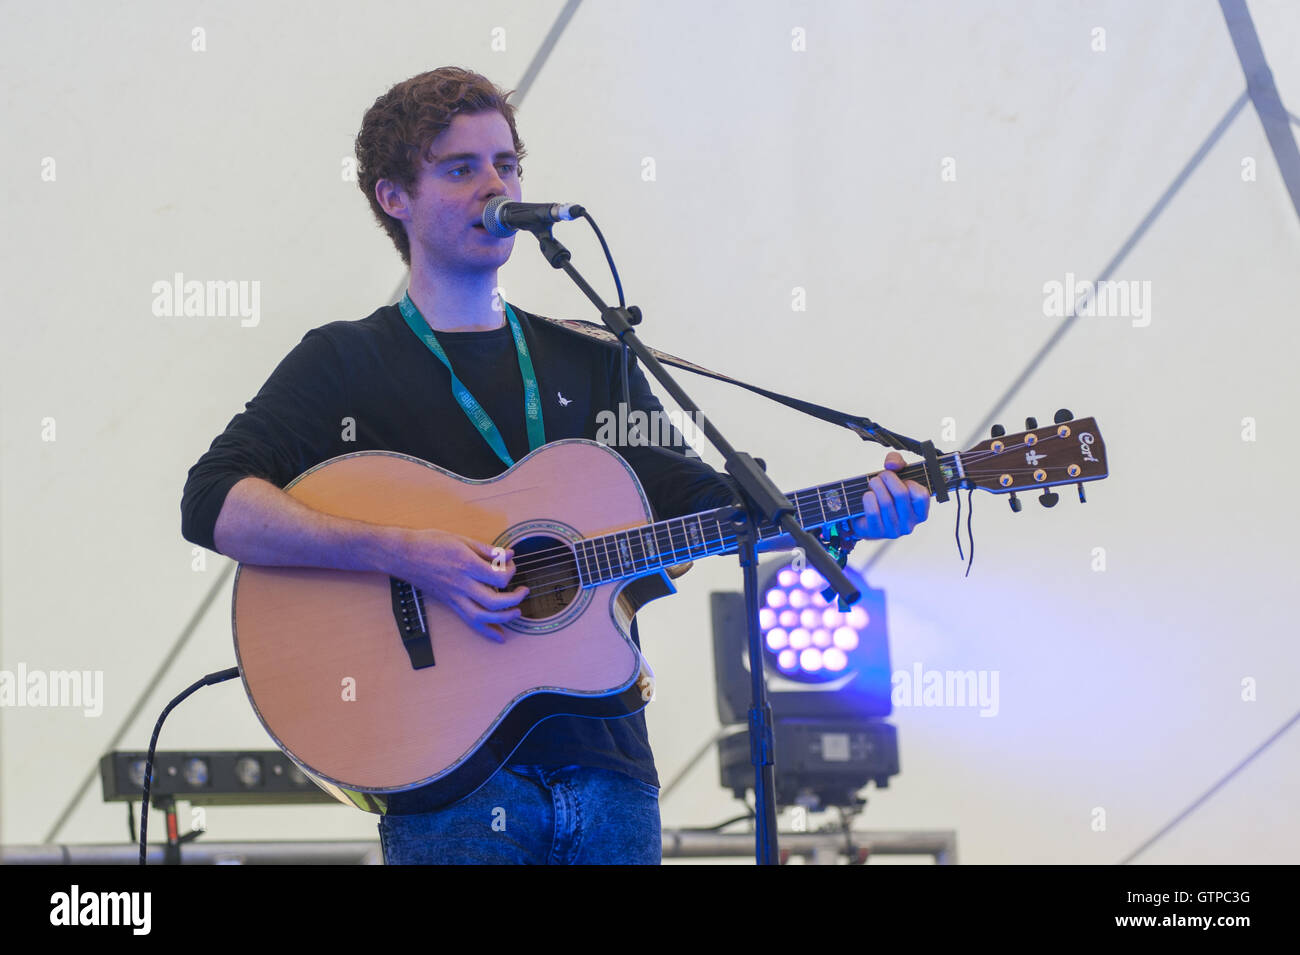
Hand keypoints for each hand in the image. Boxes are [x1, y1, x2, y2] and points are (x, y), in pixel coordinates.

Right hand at [393, 529, 527, 642]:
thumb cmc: (431, 542)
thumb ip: (487, 549)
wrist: (404, 555)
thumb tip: (509, 553)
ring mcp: (454, 596)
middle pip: (494, 602)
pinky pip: (469, 621)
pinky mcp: (450, 603)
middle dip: (514, 599)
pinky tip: (499, 636)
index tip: (511, 564)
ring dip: (504, 618)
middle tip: (523, 591)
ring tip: (516, 612)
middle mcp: (461, 584)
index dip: (511, 572)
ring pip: (482, 617)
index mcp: (466, 565)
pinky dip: (486, 631)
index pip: (498, 577)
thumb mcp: (461, 539)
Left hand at [851, 452, 929, 538]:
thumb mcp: (896, 477)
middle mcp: (909, 524)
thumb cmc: (886, 496)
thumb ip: (897, 462)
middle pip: (901, 494)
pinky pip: (873, 512)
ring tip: (873, 483)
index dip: (910, 482)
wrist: (865, 517)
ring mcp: (894, 530)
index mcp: (920, 512)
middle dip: (887, 478)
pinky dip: (868, 499)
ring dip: (876, 486)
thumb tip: (892, 464)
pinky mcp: (877, 532)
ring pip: (885, 501)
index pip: (922, 495)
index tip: (902, 479)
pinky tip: (868, 495)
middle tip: (881, 476)